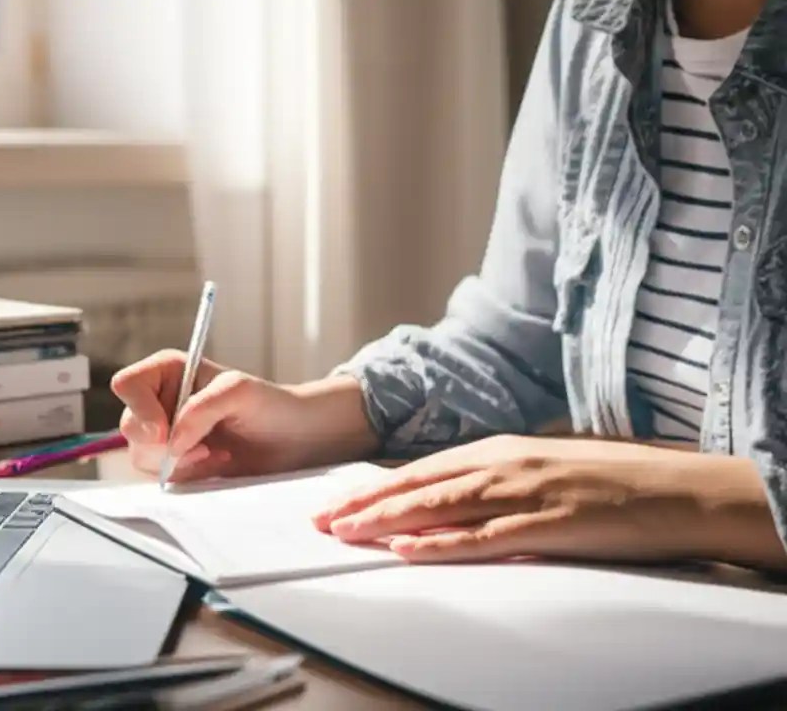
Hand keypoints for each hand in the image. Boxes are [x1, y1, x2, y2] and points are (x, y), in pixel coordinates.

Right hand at [111, 350, 375, 483]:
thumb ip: (200, 410)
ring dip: (176, 462)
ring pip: (140, 455)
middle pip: (130, 427)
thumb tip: (171, 441)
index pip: (127, 385)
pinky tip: (215, 464)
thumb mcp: (238, 392)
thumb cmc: (271, 405)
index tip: (165, 430)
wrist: (294, 439)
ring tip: (213, 453)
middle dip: (162, 444)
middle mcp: (160, 401)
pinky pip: (159, 476)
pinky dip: (185, 475)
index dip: (139, 409)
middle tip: (202, 447)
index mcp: (168, 372)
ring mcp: (165, 435)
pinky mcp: (176, 463)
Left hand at [312, 435, 786, 571]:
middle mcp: (502, 464)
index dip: (372, 488)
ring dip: (387, 520)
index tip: (334, 503)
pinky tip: (409, 550)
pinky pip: (484, 537)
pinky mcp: (547, 524)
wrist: (678, 490)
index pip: (418, 469)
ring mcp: (523, 492)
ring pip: (439, 506)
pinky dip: (442, 543)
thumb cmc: (610, 481)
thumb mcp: (540, 468)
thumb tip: (445, 497)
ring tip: (345, 532)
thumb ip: (493, 480)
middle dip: (363, 504)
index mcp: (499, 449)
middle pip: (417, 485)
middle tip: (319, 521)